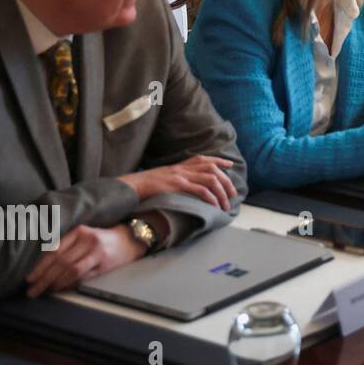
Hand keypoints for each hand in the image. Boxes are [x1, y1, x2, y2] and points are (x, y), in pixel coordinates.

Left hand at [25, 224, 145, 297]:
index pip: (55, 250)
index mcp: (79, 232)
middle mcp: (87, 240)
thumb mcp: (83, 237)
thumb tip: (44, 270)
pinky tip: (61, 288)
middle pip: (61, 262)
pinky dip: (70, 284)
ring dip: (56, 283)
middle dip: (44, 278)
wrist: (130, 240)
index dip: (40, 266)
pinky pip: (83, 276)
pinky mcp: (104, 263)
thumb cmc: (102, 240)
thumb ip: (66, 249)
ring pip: (71, 270)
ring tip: (45, 291)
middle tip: (33, 291)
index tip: (29, 279)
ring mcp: (97, 252)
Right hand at [118, 156, 236, 211]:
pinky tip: (215, 205)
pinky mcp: (177, 185)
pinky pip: (200, 190)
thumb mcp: (163, 179)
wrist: (130, 186)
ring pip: (210, 179)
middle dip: (226, 181)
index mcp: (179, 166)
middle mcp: (182, 168)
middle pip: (212, 169)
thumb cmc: (145, 186)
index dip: (219, 160)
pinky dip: (211, 197)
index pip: (203, 159)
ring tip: (226, 205)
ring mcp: (180, 176)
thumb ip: (175, 179)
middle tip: (233, 194)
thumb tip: (186, 187)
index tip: (230, 165)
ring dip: (222, 192)